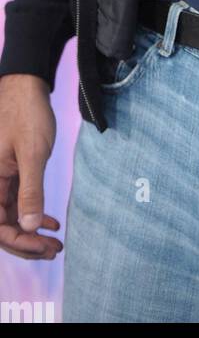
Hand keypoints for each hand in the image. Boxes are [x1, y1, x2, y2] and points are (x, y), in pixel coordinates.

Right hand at [0, 74, 62, 259]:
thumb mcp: (32, 153)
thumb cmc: (27, 114)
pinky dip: (32, 214)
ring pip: (10, 216)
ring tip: (54, 243)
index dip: (17, 243)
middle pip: (2, 226)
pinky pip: (16, 202)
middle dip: (25, 243)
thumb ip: (30, 190)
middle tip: (52, 251)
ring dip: (30, 232)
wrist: (26, 86)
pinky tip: (50, 222)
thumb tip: (28, 227)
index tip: (41, 247)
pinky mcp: (8, 173)